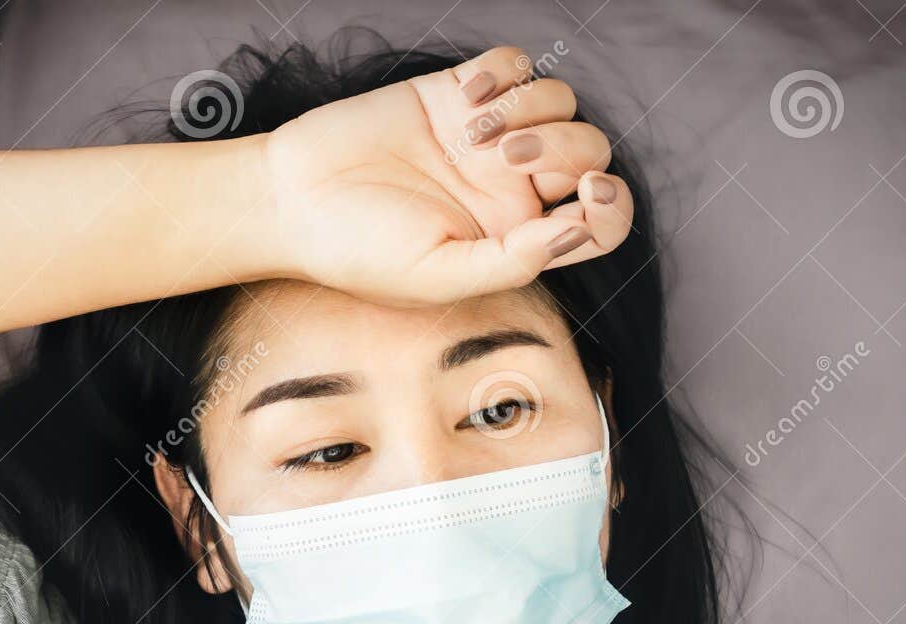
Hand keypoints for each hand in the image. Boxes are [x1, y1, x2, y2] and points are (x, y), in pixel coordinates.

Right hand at [262, 45, 632, 305]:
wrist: (293, 199)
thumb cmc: (357, 252)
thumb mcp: (437, 277)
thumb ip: (512, 262)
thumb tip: (578, 230)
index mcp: (517, 239)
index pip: (599, 220)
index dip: (612, 204)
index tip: (586, 193)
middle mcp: (511, 187)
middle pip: (587, 150)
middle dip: (563, 149)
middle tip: (503, 158)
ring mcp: (488, 137)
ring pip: (560, 101)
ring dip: (530, 108)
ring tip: (472, 130)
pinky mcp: (457, 92)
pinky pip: (516, 64)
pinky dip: (503, 72)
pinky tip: (462, 97)